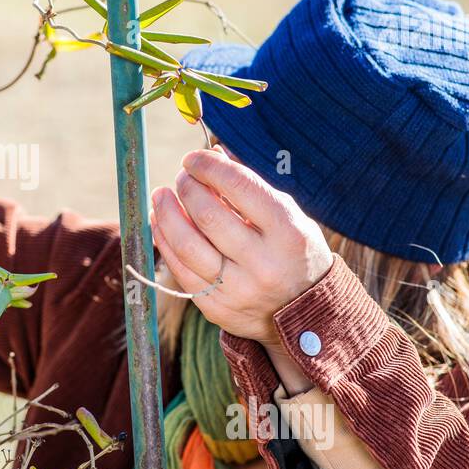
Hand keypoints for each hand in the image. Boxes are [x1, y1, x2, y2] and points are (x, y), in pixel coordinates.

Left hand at [149, 146, 333, 348]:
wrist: (307, 313)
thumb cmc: (293, 252)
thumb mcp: (288, 216)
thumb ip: (251, 187)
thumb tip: (213, 155)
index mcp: (288, 233)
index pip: (240, 188)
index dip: (209, 167)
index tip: (193, 159)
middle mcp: (263, 264)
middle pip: (209, 216)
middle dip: (187, 188)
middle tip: (181, 177)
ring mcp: (238, 290)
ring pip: (187, 246)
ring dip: (166, 214)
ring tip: (161, 195)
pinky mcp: (217, 308)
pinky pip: (180, 270)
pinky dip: (165, 241)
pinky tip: (161, 222)